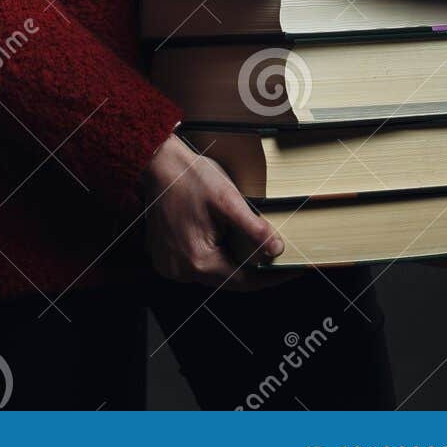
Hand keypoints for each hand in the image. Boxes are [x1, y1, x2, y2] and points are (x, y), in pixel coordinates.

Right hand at [142, 134, 295, 291]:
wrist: (157, 164)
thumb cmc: (190, 177)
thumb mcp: (227, 199)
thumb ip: (253, 228)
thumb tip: (276, 250)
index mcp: (198, 260)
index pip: (244, 281)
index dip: (269, 277)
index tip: (289, 271)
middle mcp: (181, 270)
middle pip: (227, 278)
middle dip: (249, 266)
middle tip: (271, 251)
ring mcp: (169, 266)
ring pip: (211, 273)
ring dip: (228, 260)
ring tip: (242, 240)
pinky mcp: (164, 258)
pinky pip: (194, 265)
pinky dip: (209, 255)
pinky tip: (216, 237)